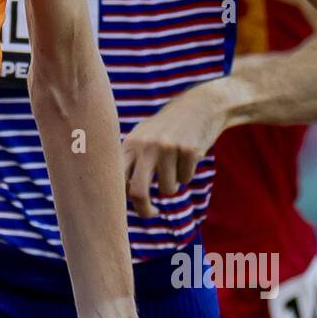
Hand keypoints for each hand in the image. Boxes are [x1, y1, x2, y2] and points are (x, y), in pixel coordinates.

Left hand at [122, 79, 232, 217]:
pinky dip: (187, 174)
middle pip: (138, 192)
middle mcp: (146, 145)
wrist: (200, 105)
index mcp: (130, 143)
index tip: (129, 206)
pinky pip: (185, 179)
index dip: (120, 199)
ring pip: (167, 189)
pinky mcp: (189, 150)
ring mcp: (167, 147)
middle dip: (144, 210)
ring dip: (173, 184)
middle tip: (152, 212)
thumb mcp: (142, 137)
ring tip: (176, 164)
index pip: (116, 179)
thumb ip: (129, 161)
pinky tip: (188, 155)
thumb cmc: (166, 128)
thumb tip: (116, 196)